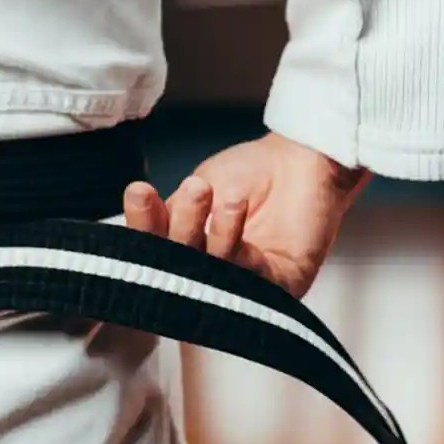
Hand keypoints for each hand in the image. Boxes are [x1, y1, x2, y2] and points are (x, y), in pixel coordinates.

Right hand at [123, 132, 367, 297]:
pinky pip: (254, 278)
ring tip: (222, 197)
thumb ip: (172, 214)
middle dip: (182, 229)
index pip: (154, 249)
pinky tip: (236, 211)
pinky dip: (241, 246)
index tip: (139, 193)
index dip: (144, 226)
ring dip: (214, 235)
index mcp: (186, 251)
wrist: (305, 157)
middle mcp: (212, 274)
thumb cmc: (254, 173)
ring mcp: (245, 284)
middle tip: (193, 192)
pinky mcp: (281, 286)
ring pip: (215, 275)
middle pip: (181, 269)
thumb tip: (142, 233)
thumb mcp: (200, 185)